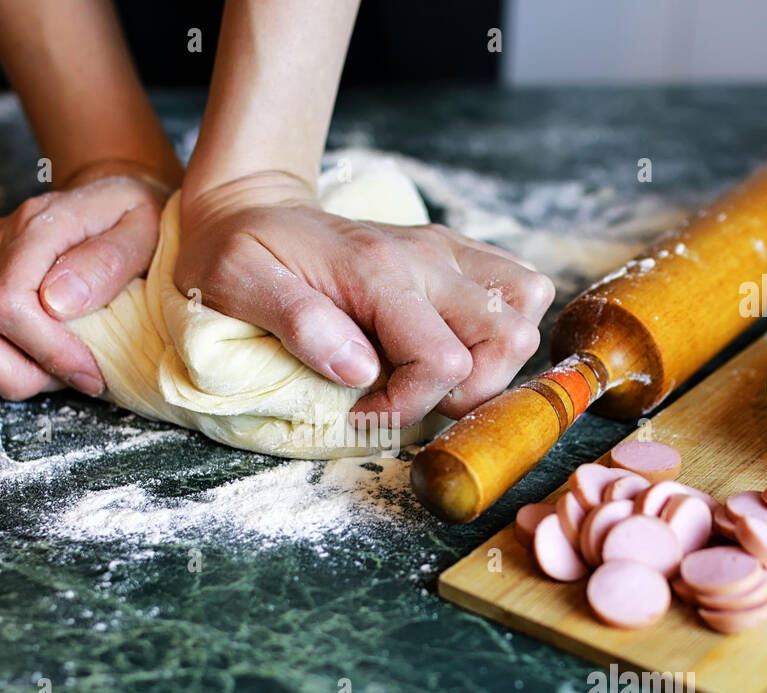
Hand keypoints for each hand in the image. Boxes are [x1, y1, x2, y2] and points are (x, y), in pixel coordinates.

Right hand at [0, 162, 170, 399]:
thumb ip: (109, 262)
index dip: (47, 354)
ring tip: (44, 369)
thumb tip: (57, 303)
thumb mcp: (147, 231)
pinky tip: (15, 360)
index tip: (91, 375)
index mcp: (37, 225)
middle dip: (15, 372)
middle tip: (65, 376)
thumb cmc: (134, 222)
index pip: (6, 304)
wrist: (110, 202)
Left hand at [176, 172, 554, 426]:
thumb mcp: (240, 285)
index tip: (363, 414)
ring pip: (527, 307)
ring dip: (495, 358)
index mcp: (376, 272)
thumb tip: (360, 371)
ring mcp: (445, 251)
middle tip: (410, 396)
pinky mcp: (453, 252)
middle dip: (467, 390)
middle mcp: (425, 257)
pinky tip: (455, 341)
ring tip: (436, 373)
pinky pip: (520, 284)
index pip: (440, 360)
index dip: (410, 406)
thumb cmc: (240, 252)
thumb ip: (300, 324)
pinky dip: (504, 324)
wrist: (253, 204)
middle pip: (506, 338)